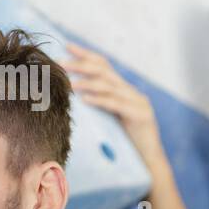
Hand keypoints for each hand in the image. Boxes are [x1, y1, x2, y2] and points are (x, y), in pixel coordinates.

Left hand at [62, 43, 166, 171]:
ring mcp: (139, 103)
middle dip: (80, 64)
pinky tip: (85, 99)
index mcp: (124, 91)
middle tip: (59, 62)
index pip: (104, 65)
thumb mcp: (110, 121)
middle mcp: (132, 92)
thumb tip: (72, 97)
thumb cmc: (126, 145)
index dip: (85, 54)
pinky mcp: (141, 116)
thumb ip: (99, 106)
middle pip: (104, 71)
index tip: (65, 45)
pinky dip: (100, 100)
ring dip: (86, 83)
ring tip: (68, 82)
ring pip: (109, 87)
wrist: (149, 163)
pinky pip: (117, 105)